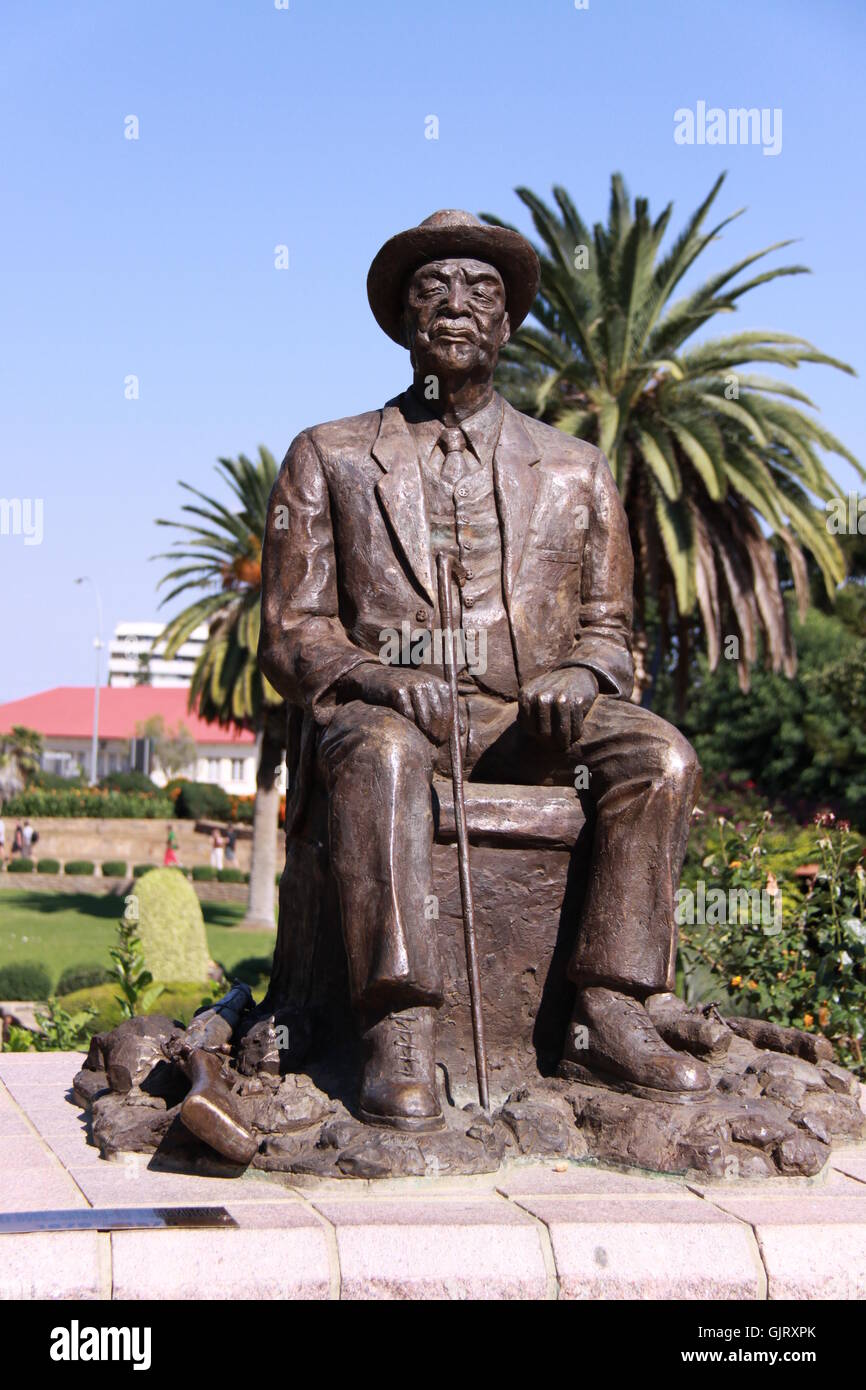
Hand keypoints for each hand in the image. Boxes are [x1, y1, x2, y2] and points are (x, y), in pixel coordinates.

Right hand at [338, 664, 454, 744]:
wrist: (375, 679)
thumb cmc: (404, 693)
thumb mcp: (427, 698)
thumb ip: (445, 712)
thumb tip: (463, 732)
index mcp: (438, 684)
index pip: (450, 710)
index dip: (448, 728)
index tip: (443, 741)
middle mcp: (427, 682)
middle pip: (438, 714)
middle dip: (438, 732)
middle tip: (434, 743)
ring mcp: (412, 685)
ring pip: (424, 716)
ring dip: (424, 731)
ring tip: (423, 739)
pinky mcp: (397, 690)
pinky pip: (407, 714)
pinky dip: (409, 723)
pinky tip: (407, 727)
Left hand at [518, 668, 598, 749]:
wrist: (576, 673)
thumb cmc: (550, 692)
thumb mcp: (532, 697)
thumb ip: (524, 714)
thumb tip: (525, 737)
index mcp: (526, 695)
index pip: (528, 729)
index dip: (536, 737)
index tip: (543, 739)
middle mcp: (541, 696)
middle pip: (544, 733)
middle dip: (551, 742)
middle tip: (556, 745)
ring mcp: (560, 697)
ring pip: (561, 732)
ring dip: (565, 742)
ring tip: (565, 744)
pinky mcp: (577, 700)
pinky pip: (576, 727)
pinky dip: (576, 734)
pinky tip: (575, 734)